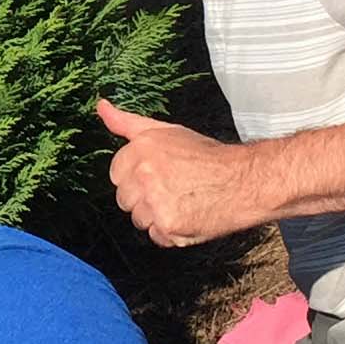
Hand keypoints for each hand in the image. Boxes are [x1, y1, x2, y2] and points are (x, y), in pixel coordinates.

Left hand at [96, 99, 263, 248]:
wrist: (243, 181)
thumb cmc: (207, 156)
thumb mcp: (166, 131)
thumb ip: (127, 122)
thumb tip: (101, 106)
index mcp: (140, 149)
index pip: (116, 174)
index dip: (137, 178)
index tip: (159, 175)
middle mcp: (143, 174)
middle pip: (124, 200)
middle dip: (144, 199)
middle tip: (174, 189)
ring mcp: (154, 202)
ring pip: (138, 220)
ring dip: (157, 217)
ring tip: (184, 202)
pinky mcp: (167, 226)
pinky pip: (156, 237)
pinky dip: (172, 234)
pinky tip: (190, 217)